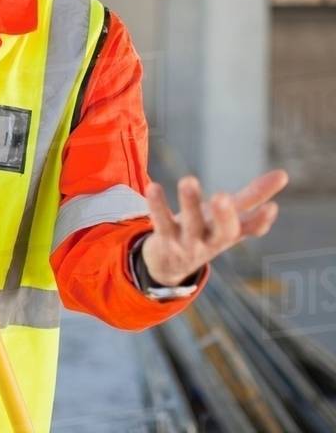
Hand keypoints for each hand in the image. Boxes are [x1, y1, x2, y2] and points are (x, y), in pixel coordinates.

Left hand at [141, 169, 287, 285]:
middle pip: (223, 232)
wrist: (169, 264)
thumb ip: (253, 196)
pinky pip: (161, 223)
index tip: (272, 207)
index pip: (250, 229)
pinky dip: (157, 206)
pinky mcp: (164, 240)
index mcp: (229, 233)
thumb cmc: (205, 232)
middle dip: (225, 215)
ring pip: (190, 225)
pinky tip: (153, 187)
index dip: (261, 221)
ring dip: (189, 203)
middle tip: (223, 196)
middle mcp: (212, 241)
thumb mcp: (229, 215)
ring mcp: (188, 243)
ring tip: (188, 180)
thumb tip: (284, 174)